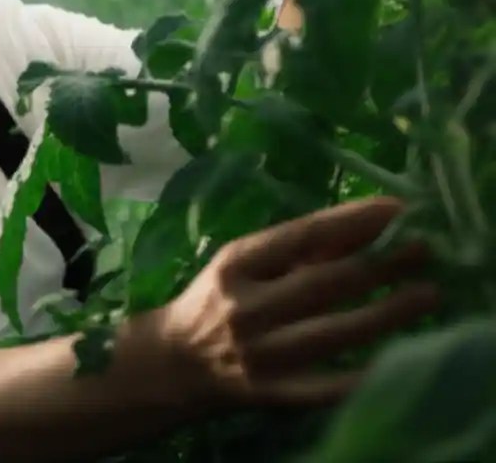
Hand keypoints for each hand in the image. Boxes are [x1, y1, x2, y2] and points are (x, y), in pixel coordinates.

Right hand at [156, 196, 437, 408]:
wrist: (175, 363)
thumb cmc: (216, 302)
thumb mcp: (243, 265)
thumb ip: (298, 249)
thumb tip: (366, 226)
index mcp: (234, 266)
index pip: (299, 237)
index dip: (351, 221)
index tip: (397, 209)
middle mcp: (244, 309)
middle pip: (323, 284)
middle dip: (380, 265)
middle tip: (425, 250)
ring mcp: (259, 354)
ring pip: (333, 332)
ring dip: (386, 312)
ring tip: (427, 294)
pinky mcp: (273, 394)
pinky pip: (327, 386)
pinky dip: (364, 374)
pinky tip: (399, 356)